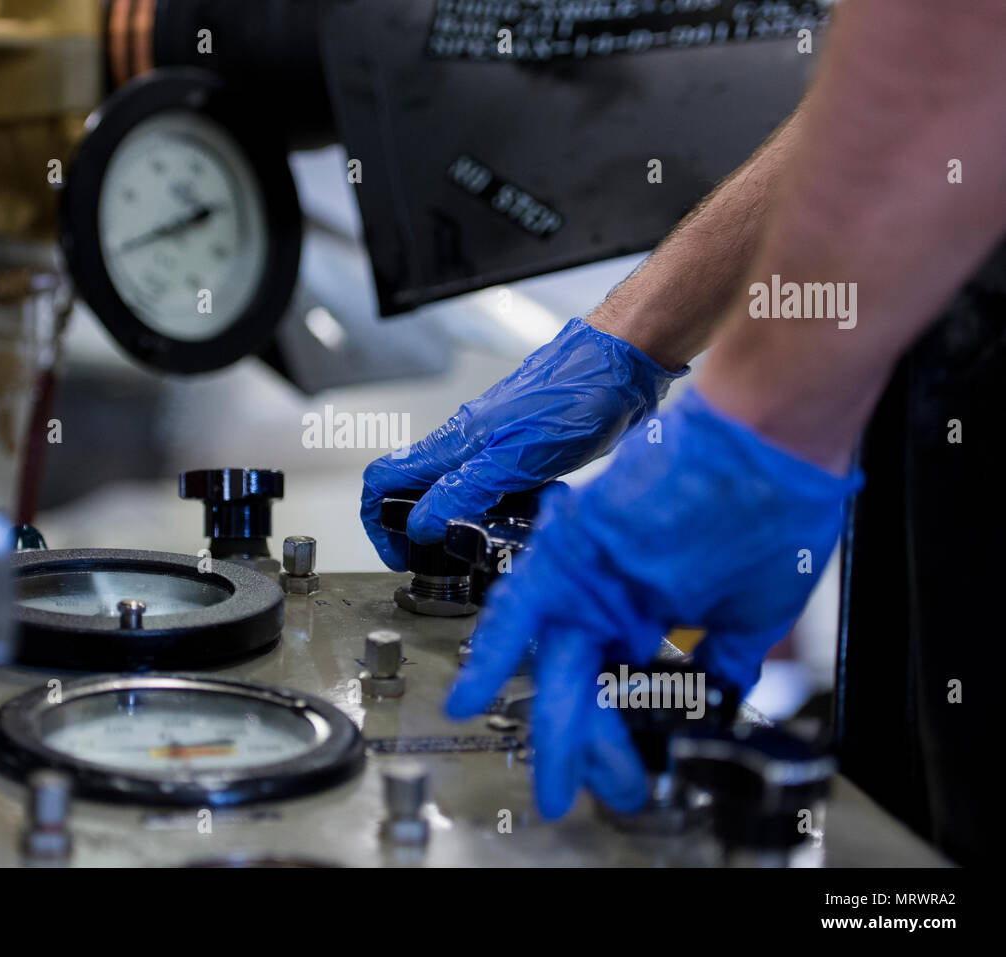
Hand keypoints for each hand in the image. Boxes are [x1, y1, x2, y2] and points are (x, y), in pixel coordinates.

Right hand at [360, 317, 683, 569]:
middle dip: (426, 532)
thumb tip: (422, 524)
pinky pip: (499, 490)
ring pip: (461, 495)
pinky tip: (535, 513)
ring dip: (472, 524)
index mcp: (453, 444)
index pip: (384, 480)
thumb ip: (466, 491)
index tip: (399, 555)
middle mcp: (465, 446)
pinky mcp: (522, 451)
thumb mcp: (516, 457)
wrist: (620, 364)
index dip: (379, 521)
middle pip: (418, 492)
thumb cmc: (575, 396)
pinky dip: (509, 510)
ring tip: (499, 541)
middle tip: (446, 561)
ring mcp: (493, 448)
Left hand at [444, 387, 861, 817]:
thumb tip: (721, 698)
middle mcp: (618, 596)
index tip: (629, 775)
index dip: (622, 735)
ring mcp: (594, 575)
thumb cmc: (778, 506)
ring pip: (555, 659)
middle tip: (591, 790)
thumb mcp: (759, 608)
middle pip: (587, 684)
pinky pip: (521, 606)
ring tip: (556, 778)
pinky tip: (473, 695)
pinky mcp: (573, 547)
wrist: (775, 432)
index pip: (624, 689)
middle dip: (588, 746)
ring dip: (554, 722)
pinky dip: (496, 651)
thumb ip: (728, 656)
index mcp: (655, 612)